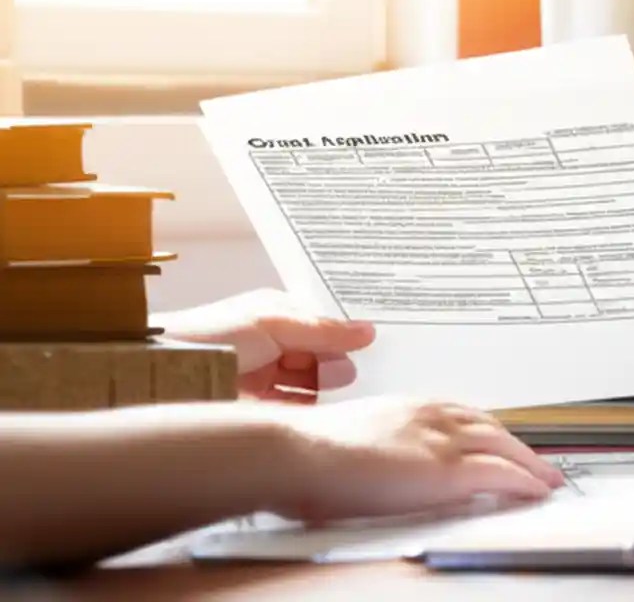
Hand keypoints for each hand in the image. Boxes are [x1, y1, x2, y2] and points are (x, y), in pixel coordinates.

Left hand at [153, 289, 373, 401]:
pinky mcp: (261, 410)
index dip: (347, 336)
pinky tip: (322, 415)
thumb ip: (324, 329)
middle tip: (347, 375)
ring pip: (312, 385)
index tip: (373, 348)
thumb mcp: (275, 323)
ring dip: (325, 391)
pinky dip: (310, 412)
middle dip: (337, 365)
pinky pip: (297, 411)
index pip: (325, 326)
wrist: (162, 375)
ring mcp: (268, 379)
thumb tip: (369, 332)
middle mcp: (275, 346)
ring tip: (339, 396)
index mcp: (277, 316)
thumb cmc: (211, 336)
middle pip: (322, 357)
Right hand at [273, 397, 565, 522]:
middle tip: (538, 463)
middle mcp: (431, 416)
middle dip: (518, 446)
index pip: (462, 415)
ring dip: (531, 464)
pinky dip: (525, 482)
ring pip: (504, 447)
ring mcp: (441, 441)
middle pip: (491, 428)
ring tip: (547, 480)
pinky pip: (501, 475)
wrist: (293, 451)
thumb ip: (376, 448)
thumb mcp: (351, 441)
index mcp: (408, 407)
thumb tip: (378, 467)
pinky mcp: (445, 471)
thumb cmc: (304, 453)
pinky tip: (537, 493)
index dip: (488, 432)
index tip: (500, 442)